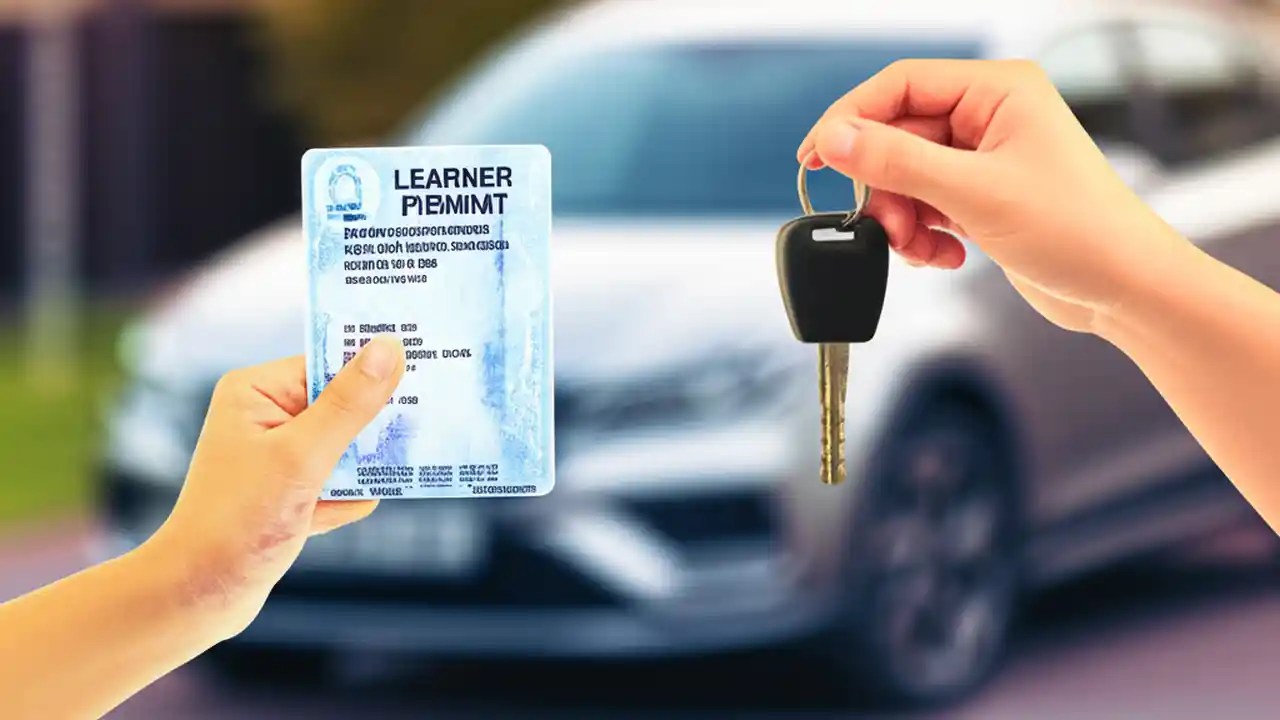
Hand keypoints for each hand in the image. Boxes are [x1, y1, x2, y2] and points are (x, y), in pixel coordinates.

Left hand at [149, 335, 405, 635]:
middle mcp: (264, 416)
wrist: (198, 596)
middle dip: (370, 427)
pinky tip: (332, 515)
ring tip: (357, 487)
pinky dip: (344, 499)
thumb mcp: (303, 456)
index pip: (329, 364)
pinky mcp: (287, 491)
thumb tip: (389, 347)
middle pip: (342, 404)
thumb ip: (350, 403)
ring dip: (360, 469)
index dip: (372, 372)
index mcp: (257, 391)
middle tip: (407, 437)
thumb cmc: (240, 520)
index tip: (420, 377)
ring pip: (344, 446)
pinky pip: (336, 481)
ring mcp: (276, 455)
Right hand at [797, 59, 1189, 332]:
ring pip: (906, 177)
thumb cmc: (1075, 230)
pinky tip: (944, 256)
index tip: (814, 158)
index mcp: (997, 89)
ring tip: (921, 249)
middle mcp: (989, 115)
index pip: (899, 84)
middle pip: (896, 137)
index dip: (849, 118)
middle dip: (884, 189)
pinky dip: (922, 234)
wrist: (1124, 288)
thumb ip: (896, 162)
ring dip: (902, 219)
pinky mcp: (982, 197)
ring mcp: (985, 158)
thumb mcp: (973, 193)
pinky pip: (925, 205)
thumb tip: (833, 139)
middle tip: (884, 228)